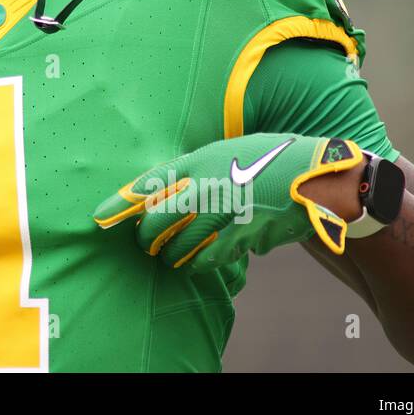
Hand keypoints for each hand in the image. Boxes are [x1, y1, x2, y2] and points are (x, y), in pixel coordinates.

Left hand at [92, 134, 363, 271]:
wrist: (314, 175)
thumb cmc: (266, 159)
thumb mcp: (223, 152)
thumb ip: (192, 170)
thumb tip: (161, 192)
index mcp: (201, 161)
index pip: (149, 184)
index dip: (121, 203)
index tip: (99, 217)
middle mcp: (208, 187)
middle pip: (157, 222)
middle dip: (144, 237)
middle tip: (143, 242)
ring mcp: (225, 214)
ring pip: (179, 247)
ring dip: (170, 254)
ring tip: (168, 254)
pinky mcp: (243, 238)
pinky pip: (208, 259)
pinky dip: (199, 262)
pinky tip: (197, 260)